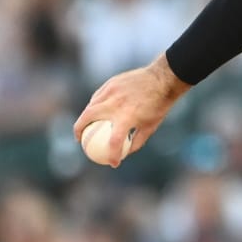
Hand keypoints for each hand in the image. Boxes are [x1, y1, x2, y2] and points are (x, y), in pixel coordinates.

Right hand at [73, 54, 190, 166]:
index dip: (112, 154)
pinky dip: (94, 105)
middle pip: (87, 118)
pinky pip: (98, 96)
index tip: (113, 163)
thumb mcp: (151, 126)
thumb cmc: (158, 105)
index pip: (114, 141)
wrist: (163, 78)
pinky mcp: (111, 83)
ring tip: (85, 125)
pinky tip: (94, 111)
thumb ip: (137, 141)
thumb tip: (125, 153)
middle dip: (79, 130)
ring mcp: (112, 92)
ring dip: (84, 117)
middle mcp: (116, 104)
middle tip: (79, 139)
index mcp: (127, 117)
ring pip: (90, 105)